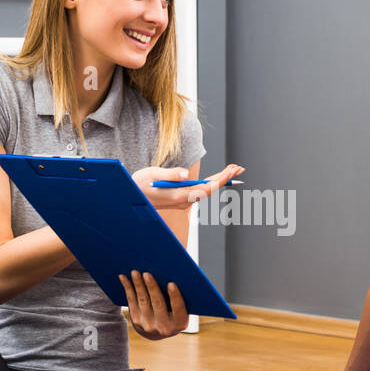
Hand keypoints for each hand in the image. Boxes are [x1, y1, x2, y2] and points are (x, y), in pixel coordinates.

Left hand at [118, 270, 188, 339]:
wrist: (160, 330)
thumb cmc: (175, 310)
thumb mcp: (181, 308)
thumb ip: (180, 296)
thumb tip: (174, 274)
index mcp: (180, 323)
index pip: (178, 309)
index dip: (175, 297)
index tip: (171, 283)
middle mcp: (164, 327)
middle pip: (158, 304)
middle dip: (152, 288)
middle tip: (147, 274)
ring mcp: (149, 325)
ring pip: (143, 301)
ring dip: (138, 285)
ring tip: (135, 273)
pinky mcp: (137, 321)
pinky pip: (132, 302)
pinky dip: (128, 288)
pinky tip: (123, 277)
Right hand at [131, 164, 245, 209]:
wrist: (129, 196)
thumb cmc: (139, 184)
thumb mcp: (153, 174)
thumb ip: (171, 174)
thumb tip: (185, 174)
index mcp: (179, 196)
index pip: (206, 188)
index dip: (221, 179)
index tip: (232, 171)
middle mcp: (183, 201)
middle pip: (209, 190)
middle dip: (225, 178)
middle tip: (239, 168)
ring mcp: (183, 202)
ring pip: (206, 191)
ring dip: (220, 181)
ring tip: (233, 171)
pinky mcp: (181, 199)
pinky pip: (200, 192)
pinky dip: (211, 184)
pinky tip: (217, 178)